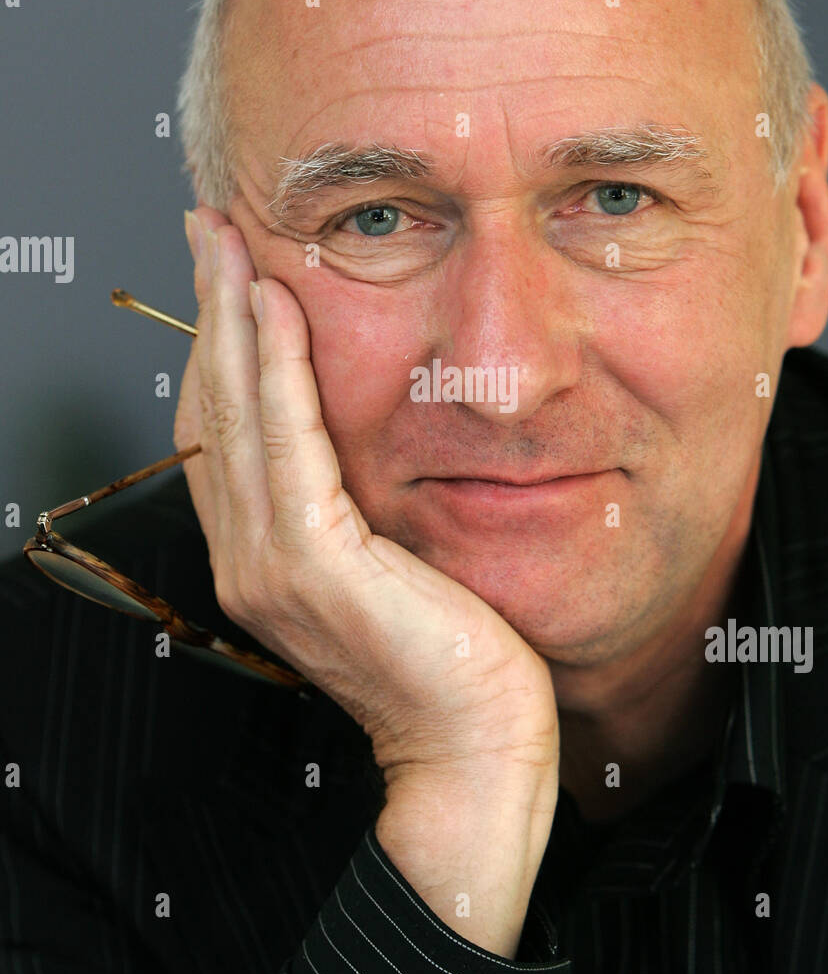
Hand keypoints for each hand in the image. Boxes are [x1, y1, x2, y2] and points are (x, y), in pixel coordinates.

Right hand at [175, 206, 559, 792]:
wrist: (475, 747)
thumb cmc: (453, 660)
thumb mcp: (394, 562)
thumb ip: (360, 502)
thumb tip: (369, 436)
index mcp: (263, 556)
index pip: (225, 428)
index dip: (218, 344)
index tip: (227, 272)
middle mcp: (248, 558)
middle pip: (213, 406)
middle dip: (209, 307)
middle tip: (208, 226)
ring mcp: (270, 565)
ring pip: (236, 413)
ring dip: (229, 316)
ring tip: (228, 241)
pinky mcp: (313, 566)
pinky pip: (288, 445)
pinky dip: (276, 370)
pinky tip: (275, 308)